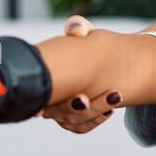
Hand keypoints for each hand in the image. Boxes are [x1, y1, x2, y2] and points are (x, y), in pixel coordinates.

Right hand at [36, 15, 123, 134]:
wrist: (97, 61)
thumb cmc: (81, 42)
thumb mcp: (80, 32)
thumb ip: (77, 27)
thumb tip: (76, 29)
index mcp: (42, 76)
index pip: (39, 95)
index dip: (47, 101)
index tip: (72, 95)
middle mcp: (47, 98)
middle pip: (57, 113)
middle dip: (73, 108)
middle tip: (86, 98)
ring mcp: (59, 112)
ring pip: (73, 122)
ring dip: (94, 111)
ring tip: (115, 96)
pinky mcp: (72, 120)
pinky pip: (81, 127)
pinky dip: (96, 120)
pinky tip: (110, 110)